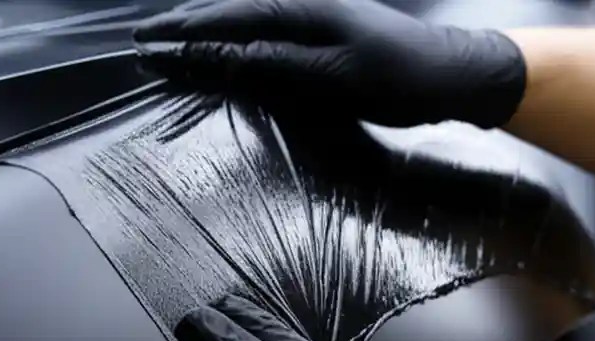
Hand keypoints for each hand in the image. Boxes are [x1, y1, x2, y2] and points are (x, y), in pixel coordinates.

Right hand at [130, 0, 527, 128]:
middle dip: (184, 26)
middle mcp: (302, 2)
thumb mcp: (332, 76)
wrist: (452, 73)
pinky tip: (224, 44)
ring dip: (206, 29)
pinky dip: (235, 35)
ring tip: (169, 40)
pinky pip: (264, 27)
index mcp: (300, 7)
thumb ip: (271, 63)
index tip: (145, 45)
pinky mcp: (323, 29)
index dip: (183, 33)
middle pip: (229, 12)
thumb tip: (215, 55)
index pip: (226, 19)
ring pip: (244, 17)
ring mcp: (313, 13)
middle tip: (143, 41)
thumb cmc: (398, 78)